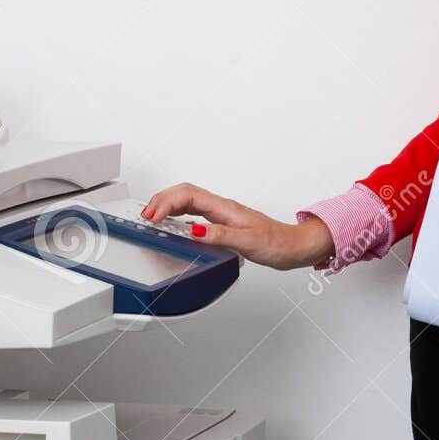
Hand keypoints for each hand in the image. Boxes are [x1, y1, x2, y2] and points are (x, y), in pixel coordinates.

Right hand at [141, 183, 333, 270]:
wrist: (293, 246)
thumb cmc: (276, 243)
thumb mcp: (248, 242)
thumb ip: (219, 236)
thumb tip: (194, 231)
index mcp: (224, 208)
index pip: (188, 195)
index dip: (166, 202)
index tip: (152, 216)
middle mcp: (221, 207)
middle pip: (183, 193)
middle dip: (160, 200)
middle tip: (145, 215)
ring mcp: (221, 214)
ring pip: (187, 200)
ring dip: (167, 205)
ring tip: (152, 216)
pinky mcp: (223, 222)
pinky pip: (194, 212)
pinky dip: (178, 214)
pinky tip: (173, 223)